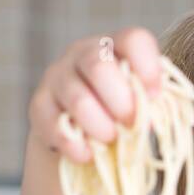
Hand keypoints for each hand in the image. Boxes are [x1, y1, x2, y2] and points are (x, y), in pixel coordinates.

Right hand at [28, 27, 162, 162]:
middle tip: (130, 124)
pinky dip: (76, 146)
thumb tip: (151, 119)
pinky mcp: (39, 104)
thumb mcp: (138, 99)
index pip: (133, 40)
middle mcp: (82, 52)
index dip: (148, 68)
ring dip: (100, 127)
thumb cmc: (118, 109)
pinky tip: (87, 154)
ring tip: (110, 140)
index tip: (155, 96)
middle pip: (99, 67)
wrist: (79, 127)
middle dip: (121, 103)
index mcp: (115, 45)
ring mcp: (56, 75)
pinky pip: (56, 126)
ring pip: (78, 100)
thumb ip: (148, 103)